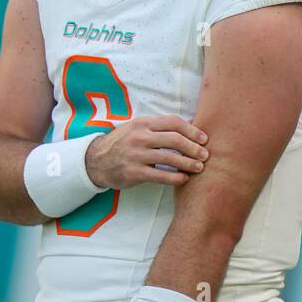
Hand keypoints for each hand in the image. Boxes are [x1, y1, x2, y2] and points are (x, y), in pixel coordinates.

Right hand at [85, 115, 208, 189]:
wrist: (95, 161)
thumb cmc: (123, 143)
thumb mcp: (137, 128)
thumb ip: (159, 127)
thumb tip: (191, 126)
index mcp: (143, 123)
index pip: (173, 122)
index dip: (192, 130)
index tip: (204, 139)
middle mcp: (140, 137)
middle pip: (175, 140)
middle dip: (194, 147)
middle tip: (205, 155)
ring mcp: (136, 155)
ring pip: (170, 158)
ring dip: (188, 163)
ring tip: (199, 167)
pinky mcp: (134, 172)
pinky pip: (160, 175)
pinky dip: (175, 177)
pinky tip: (184, 179)